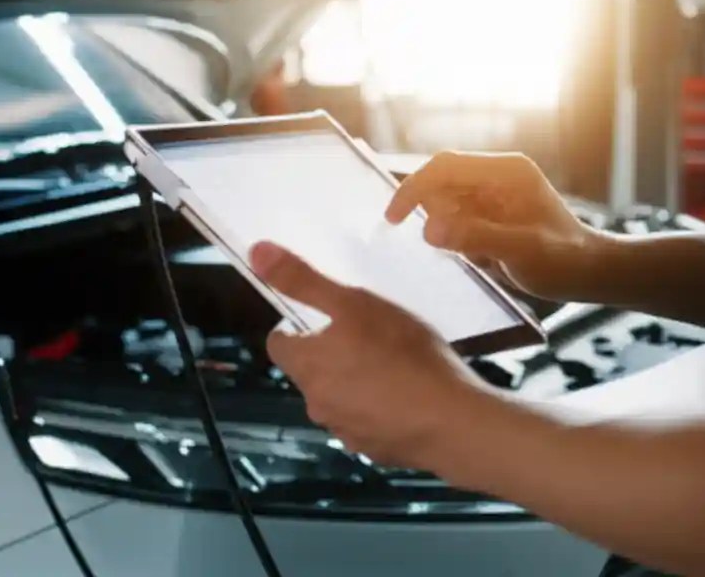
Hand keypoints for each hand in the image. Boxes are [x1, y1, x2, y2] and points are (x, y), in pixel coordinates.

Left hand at [251, 241, 488, 467]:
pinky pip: (369, 424)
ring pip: (340, 399)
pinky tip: (411, 399)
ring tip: (396, 368)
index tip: (331, 318)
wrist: (450, 421)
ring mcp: (345, 432)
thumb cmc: (401, 353)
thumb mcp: (355, 303)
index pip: (280, 343)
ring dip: (357, 384)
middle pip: (311, 371)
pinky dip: (380, 411)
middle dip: (332, 355)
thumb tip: (254, 252)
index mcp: (306, 364)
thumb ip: (304, 281)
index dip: (300, 327)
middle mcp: (315, 403)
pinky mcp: (375, 452)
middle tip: (372, 337)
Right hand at [385, 151, 602, 301]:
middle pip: (440, 185)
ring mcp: (493, 193)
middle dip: (437, 218)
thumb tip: (429, 229)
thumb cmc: (564, 261)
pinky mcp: (490, 211)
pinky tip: (488, 259)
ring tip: (485, 258)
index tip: (392, 219)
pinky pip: (456, 220)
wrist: (590, 273)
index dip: (413, 189)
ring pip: (445, 205)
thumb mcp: (522, 252)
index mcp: (506, 172)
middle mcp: (496, 176)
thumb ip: (476, 237)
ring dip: (452, 233)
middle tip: (465, 252)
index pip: (444, 167)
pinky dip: (460, 241)